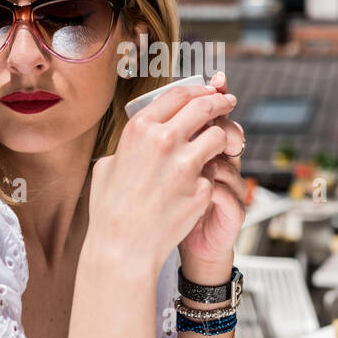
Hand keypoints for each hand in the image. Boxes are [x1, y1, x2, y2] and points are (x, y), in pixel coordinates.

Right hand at [87, 78, 237, 276]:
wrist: (123, 247)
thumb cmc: (111, 209)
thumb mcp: (109, 165)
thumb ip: (130, 146)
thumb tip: (141, 138)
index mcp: (140, 129)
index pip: (178, 94)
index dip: (198, 90)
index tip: (209, 92)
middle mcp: (164, 140)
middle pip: (205, 107)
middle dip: (221, 102)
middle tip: (229, 103)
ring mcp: (186, 165)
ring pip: (219, 136)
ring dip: (222, 139)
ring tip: (220, 145)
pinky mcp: (202, 188)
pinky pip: (213, 173)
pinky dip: (209, 177)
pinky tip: (196, 189)